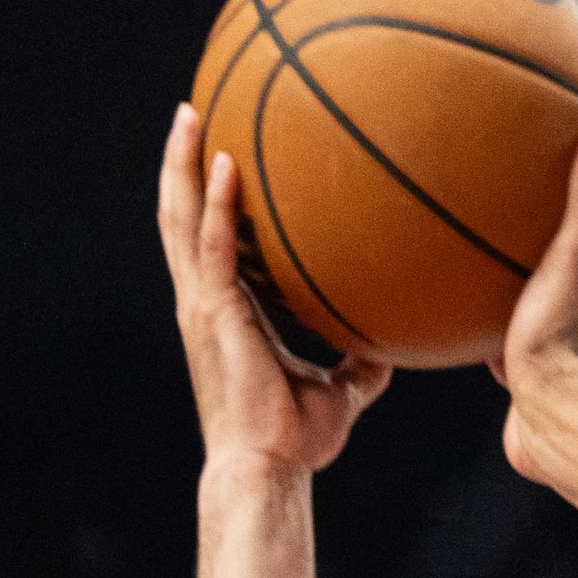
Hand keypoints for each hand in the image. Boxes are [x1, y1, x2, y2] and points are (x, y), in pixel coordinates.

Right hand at [158, 107, 393, 476]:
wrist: (270, 466)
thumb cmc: (296, 437)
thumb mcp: (340, 390)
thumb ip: (359, 363)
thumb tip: (395, 347)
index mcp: (227, 308)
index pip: (209, 238)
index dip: (207, 197)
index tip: (217, 152)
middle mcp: (206, 297)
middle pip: (182, 214)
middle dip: (182, 162)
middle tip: (190, 111)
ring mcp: (203, 302)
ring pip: (182, 218)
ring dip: (184, 164)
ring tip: (190, 114)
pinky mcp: (214, 312)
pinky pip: (213, 246)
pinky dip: (219, 204)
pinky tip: (228, 164)